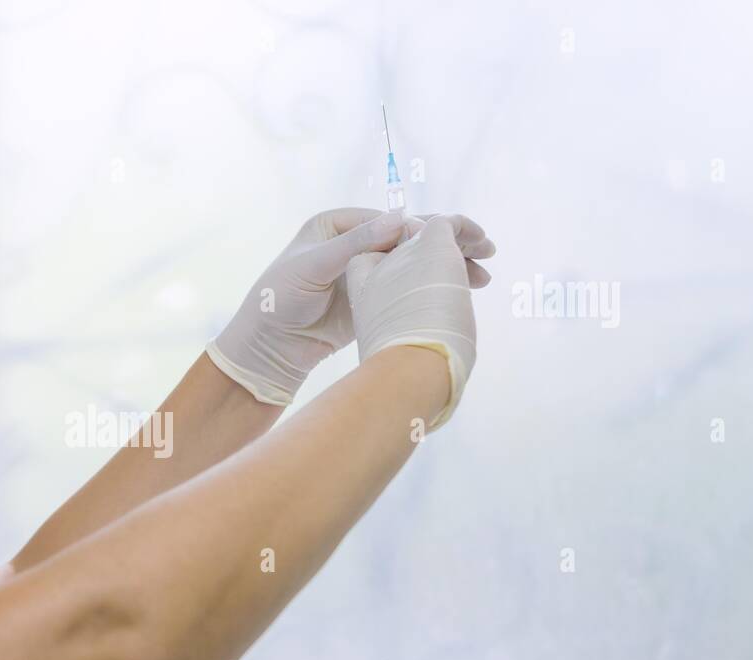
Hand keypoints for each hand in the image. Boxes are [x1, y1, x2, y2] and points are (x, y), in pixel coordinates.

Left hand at [207, 207, 495, 405]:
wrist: (266, 349)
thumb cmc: (278, 300)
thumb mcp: (313, 266)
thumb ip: (355, 244)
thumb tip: (399, 218)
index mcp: (338, 225)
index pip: (393, 220)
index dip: (429, 226)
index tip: (461, 235)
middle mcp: (355, 244)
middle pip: (410, 240)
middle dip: (449, 245)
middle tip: (486, 252)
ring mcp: (366, 274)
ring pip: (415, 265)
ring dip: (448, 270)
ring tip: (483, 278)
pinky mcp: (371, 301)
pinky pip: (407, 290)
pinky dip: (433, 291)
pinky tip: (460, 296)